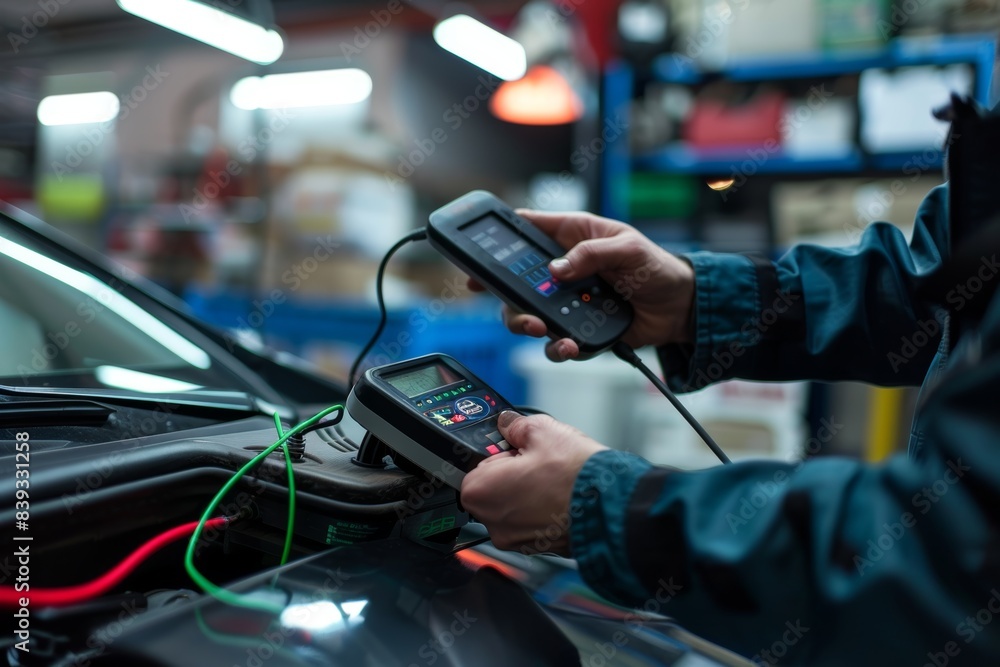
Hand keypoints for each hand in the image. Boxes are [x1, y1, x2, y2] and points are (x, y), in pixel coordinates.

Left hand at [460, 411, 607, 554]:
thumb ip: (517, 426)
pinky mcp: (540, 548)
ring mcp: (517, 540)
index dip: (498, 455)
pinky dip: (543, 510)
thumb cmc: (576, 475)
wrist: (612, 507)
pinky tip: (562, 496)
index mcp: (481, 493)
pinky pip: (533, 523)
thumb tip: (509, 423)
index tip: (516, 449)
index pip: (475, 467)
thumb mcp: (543, 431)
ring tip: (554, 479)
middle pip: (493, 490)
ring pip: (514, 508)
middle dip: (512, 475)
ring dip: (528, 493)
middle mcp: (493, 523)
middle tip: (538, 461)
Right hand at [467, 210, 694, 360]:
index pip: (526, 231)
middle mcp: (562, 270)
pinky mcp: (577, 329)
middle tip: (518, 310)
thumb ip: (592, 253)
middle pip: (515, 282)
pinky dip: (556, 347)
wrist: (679, 309)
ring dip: (527, 325)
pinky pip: (555, 341)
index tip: (476, 256)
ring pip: (528, 315)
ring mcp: (567, 302)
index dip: (498, 241)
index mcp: (571, 237)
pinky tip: (568, 346)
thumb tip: (557, 268)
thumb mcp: (629, 248)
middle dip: (507, 299)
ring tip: (543, 331)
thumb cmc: (657, 267)